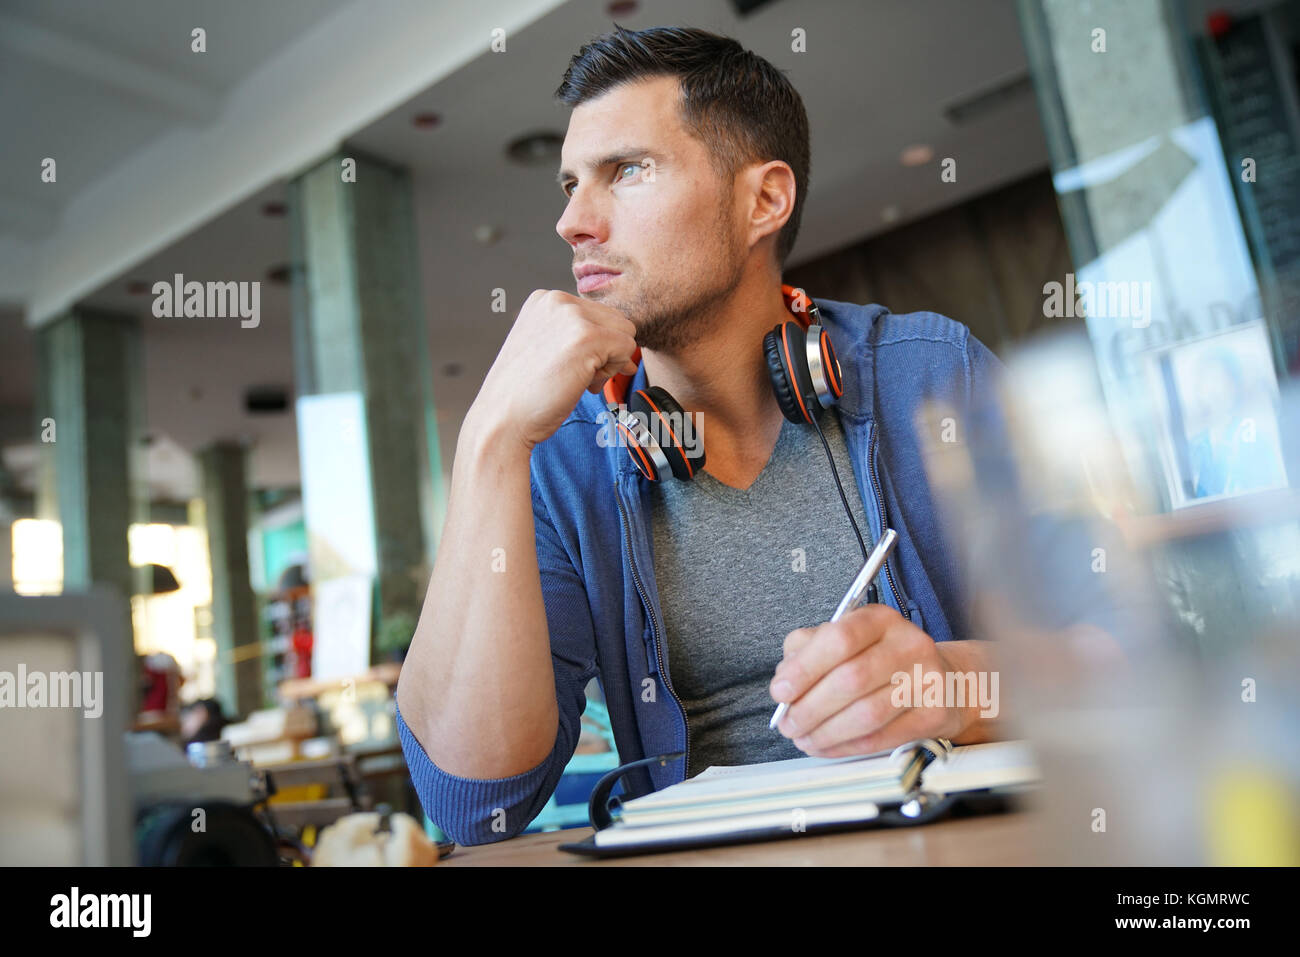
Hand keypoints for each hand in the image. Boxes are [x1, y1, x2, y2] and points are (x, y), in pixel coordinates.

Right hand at [467, 289, 638, 451]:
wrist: (503, 419)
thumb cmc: (523, 394)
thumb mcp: (546, 348)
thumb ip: (578, 336)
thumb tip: (626, 347)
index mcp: (545, 299)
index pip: (597, 314)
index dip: (595, 345)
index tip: (571, 367)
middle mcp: (558, 300)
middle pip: (615, 320)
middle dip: (606, 352)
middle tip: (577, 377)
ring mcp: (572, 316)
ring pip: (625, 333)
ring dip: (610, 361)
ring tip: (579, 379)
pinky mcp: (588, 336)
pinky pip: (627, 349)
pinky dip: (615, 370)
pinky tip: (586, 383)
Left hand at [769, 604, 992, 756]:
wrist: (943, 681)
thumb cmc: (883, 661)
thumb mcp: (846, 642)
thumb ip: (808, 651)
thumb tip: (785, 680)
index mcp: (880, 619)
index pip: (839, 639)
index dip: (804, 668)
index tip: (781, 691)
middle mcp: (908, 643)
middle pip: (851, 679)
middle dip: (810, 708)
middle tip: (788, 724)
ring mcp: (927, 678)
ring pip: (867, 713)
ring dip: (826, 732)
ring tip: (804, 738)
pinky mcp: (935, 713)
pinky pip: (883, 736)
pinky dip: (848, 746)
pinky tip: (829, 746)